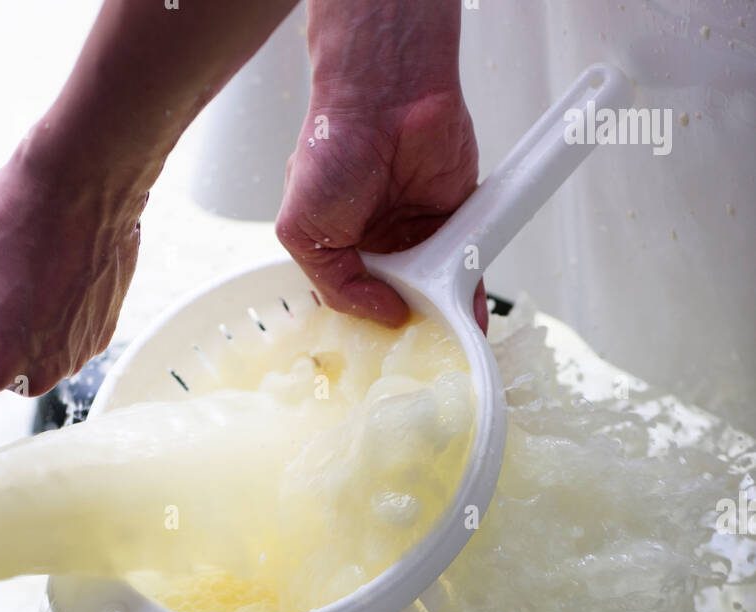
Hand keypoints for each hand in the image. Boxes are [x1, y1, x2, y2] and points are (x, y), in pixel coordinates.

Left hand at [0, 146, 144, 407]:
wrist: (78, 187)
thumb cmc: (10, 220)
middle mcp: (33, 376)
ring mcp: (71, 359)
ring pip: (22, 358)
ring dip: (11, 327)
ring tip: (16, 275)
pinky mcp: (98, 338)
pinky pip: (57, 340)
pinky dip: (48, 316)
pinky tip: (46, 275)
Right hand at [276, 81, 486, 333]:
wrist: (384, 95)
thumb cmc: (331, 147)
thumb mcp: (302, 231)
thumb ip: (335, 284)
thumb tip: (384, 314)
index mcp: (338, 248)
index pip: (355, 302)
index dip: (367, 326)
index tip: (380, 354)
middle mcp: (380, 245)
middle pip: (399, 302)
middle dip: (409, 326)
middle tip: (418, 350)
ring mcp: (419, 234)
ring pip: (433, 290)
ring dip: (441, 316)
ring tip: (444, 341)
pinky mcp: (455, 221)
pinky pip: (466, 266)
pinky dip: (471, 295)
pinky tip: (471, 321)